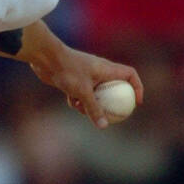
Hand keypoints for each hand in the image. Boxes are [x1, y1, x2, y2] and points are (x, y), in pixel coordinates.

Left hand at [20, 25, 142, 128]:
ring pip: (96, 93)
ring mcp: (86, 75)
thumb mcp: (82, 91)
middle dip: (112, 102)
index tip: (136, 103)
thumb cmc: (67, 70)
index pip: (130, 74)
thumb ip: (94, 108)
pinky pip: (81, 94)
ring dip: (91, 104)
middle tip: (113, 115)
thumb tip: (104, 126)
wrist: (46, 57)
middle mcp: (99, 70)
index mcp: (107, 68)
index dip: (137, 87)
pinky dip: (78, 101)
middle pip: (113, 87)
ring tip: (84, 110)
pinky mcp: (74, 80)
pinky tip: (72, 104)